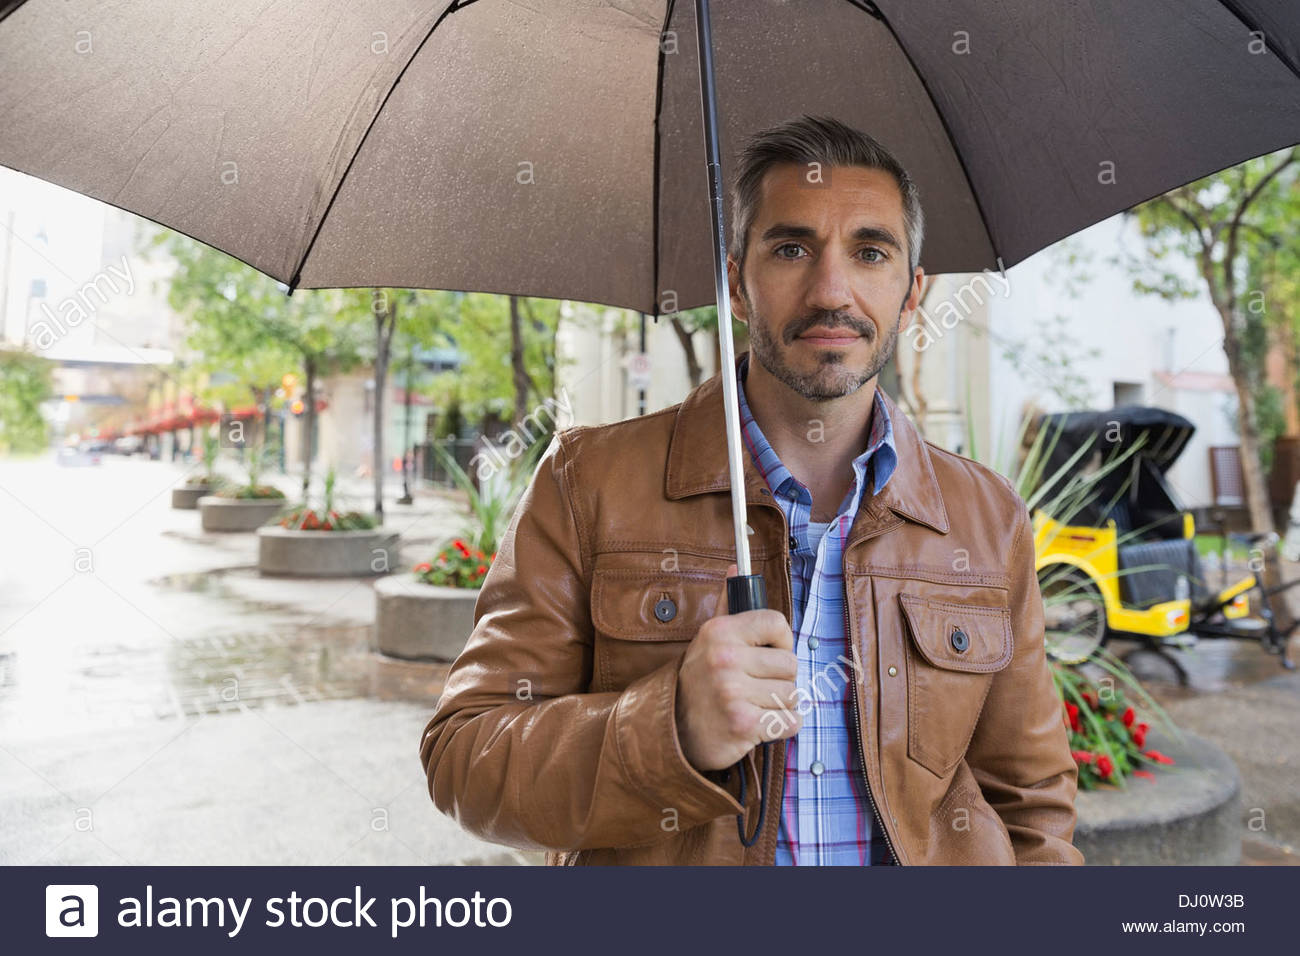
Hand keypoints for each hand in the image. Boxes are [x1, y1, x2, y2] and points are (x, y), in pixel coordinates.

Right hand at [675, 563, 800, 771]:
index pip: (778, 623)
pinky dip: (781, 726)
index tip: (769, 653)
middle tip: (756, 686)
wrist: (673, 730)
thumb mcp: (707, 640)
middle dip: (780, 679)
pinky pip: (791, 721)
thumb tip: (737, 568)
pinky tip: (759, 724)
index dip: (781, 641)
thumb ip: (728, 606)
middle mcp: (725, 658)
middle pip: (791, 664)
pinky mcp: (743, 724)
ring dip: (779, 704)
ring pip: (793, 694)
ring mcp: (733, 693)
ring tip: (754, 705)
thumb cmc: (699, 682)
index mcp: (720, 632)